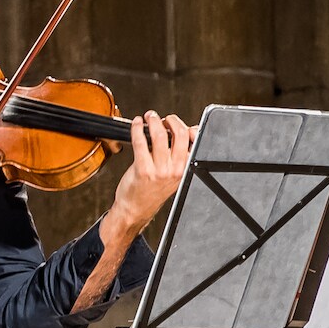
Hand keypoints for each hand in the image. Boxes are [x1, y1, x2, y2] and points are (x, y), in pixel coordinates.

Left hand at [105, 111, 195, 235]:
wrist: (136, 209)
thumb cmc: (152, 192)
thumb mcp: (174, 174)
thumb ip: (180, 155)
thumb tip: (187, 132)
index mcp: (184, 168)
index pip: (192, 139)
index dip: (184, 125)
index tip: (174, 123)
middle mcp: (174, 169)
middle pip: (179, 133)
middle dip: (170, 120)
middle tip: (161, 118)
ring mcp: (159, 170)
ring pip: (160, 135)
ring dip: (153, 121)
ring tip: (148, 118)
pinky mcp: (142, 169)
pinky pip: (140, 141)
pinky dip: (138, 128)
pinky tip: (136, 124)